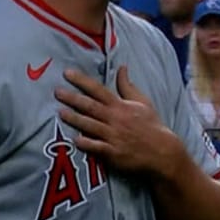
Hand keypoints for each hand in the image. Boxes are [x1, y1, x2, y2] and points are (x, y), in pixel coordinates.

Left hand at [54, 66, 179, 176]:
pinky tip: (74, 140)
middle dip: (73, 98)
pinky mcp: (114, 153)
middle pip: (90, 106)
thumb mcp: (142, 102)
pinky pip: (97, 147)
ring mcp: (114, 136)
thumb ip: (127, 86)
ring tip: (60, 113)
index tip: (67, 73)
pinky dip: (86, 144)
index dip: (82, 81)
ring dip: (75, 119)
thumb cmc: (151, 125)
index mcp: (120, 106)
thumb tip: (122, 67)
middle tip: (57, 92)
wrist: (162, 152)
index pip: (98, 90)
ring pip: (90, 125)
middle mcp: (115, 119)